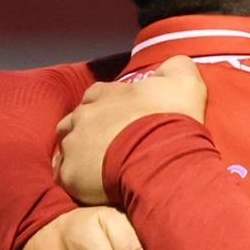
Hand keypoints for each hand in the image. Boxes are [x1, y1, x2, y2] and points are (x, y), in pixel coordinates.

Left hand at [52, 55, 208, 203]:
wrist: (162, 158)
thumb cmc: (172, 120)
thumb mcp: (184, 83)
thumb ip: (177, 68)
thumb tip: (175, 63)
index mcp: (105, 93)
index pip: (97, 94)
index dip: (108, 106)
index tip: (123, 118)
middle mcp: (83, 115)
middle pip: (76, 120)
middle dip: (90, 130)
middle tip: (111, 146)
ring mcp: (73, 145)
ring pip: (67, 146)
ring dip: (79, 152)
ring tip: (99, 166)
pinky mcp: (71, 174)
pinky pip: (66, 176)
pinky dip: (77, 179)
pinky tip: (92, 186)